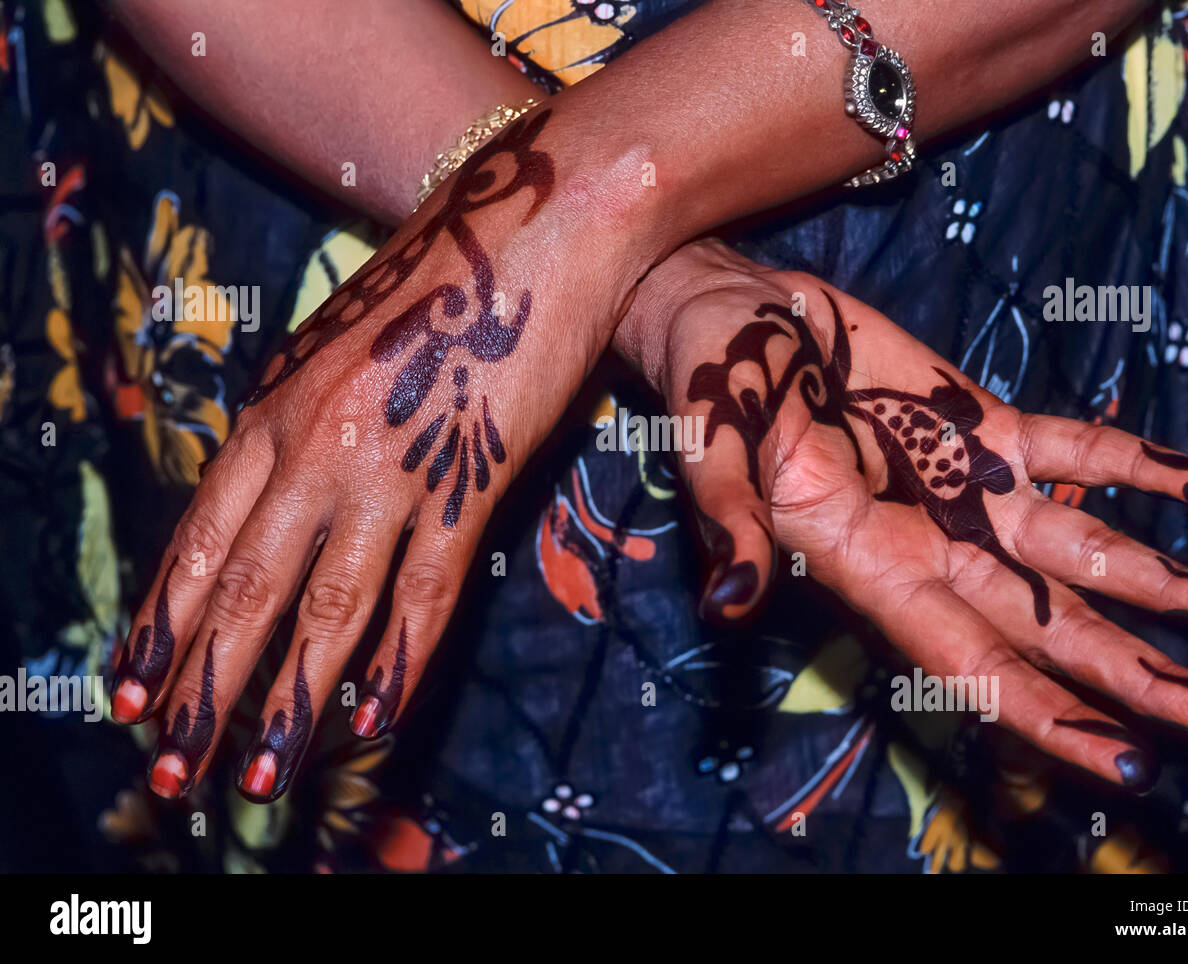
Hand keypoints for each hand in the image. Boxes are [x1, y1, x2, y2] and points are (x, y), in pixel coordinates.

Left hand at [110, 108, 610, 800]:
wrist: (534, 226)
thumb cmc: (442, 284)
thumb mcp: (340, 348)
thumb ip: (300, 423)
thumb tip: (272, 502)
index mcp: (276, 407)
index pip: (201, 540)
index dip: (163, 625)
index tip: (131, 691)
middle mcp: (316, 444)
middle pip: (246, 590)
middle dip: (203, 689)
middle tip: (172, 769)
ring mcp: (391, 466)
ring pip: (327, 609)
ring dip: (290, 703)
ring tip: (262, 777)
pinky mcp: (470, 483)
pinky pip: (424, 594)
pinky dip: (399, 664)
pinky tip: (373, 718)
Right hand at [616, 239, 1187, 790]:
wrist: (733, 306)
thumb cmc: (710, 381)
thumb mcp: (711, 452)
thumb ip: (732, 526)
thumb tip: (731, 604)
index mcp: (864, 564)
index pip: (968, 661)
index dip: (1045, 715)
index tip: (1127, 759)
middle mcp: (928, 544)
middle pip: (1046, 631)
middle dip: (1133, 679)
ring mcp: (965, 487)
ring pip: (1079, 554)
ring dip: (1163, 584)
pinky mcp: (980, 427)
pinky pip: (1073, 454)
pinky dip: (1136, 468)